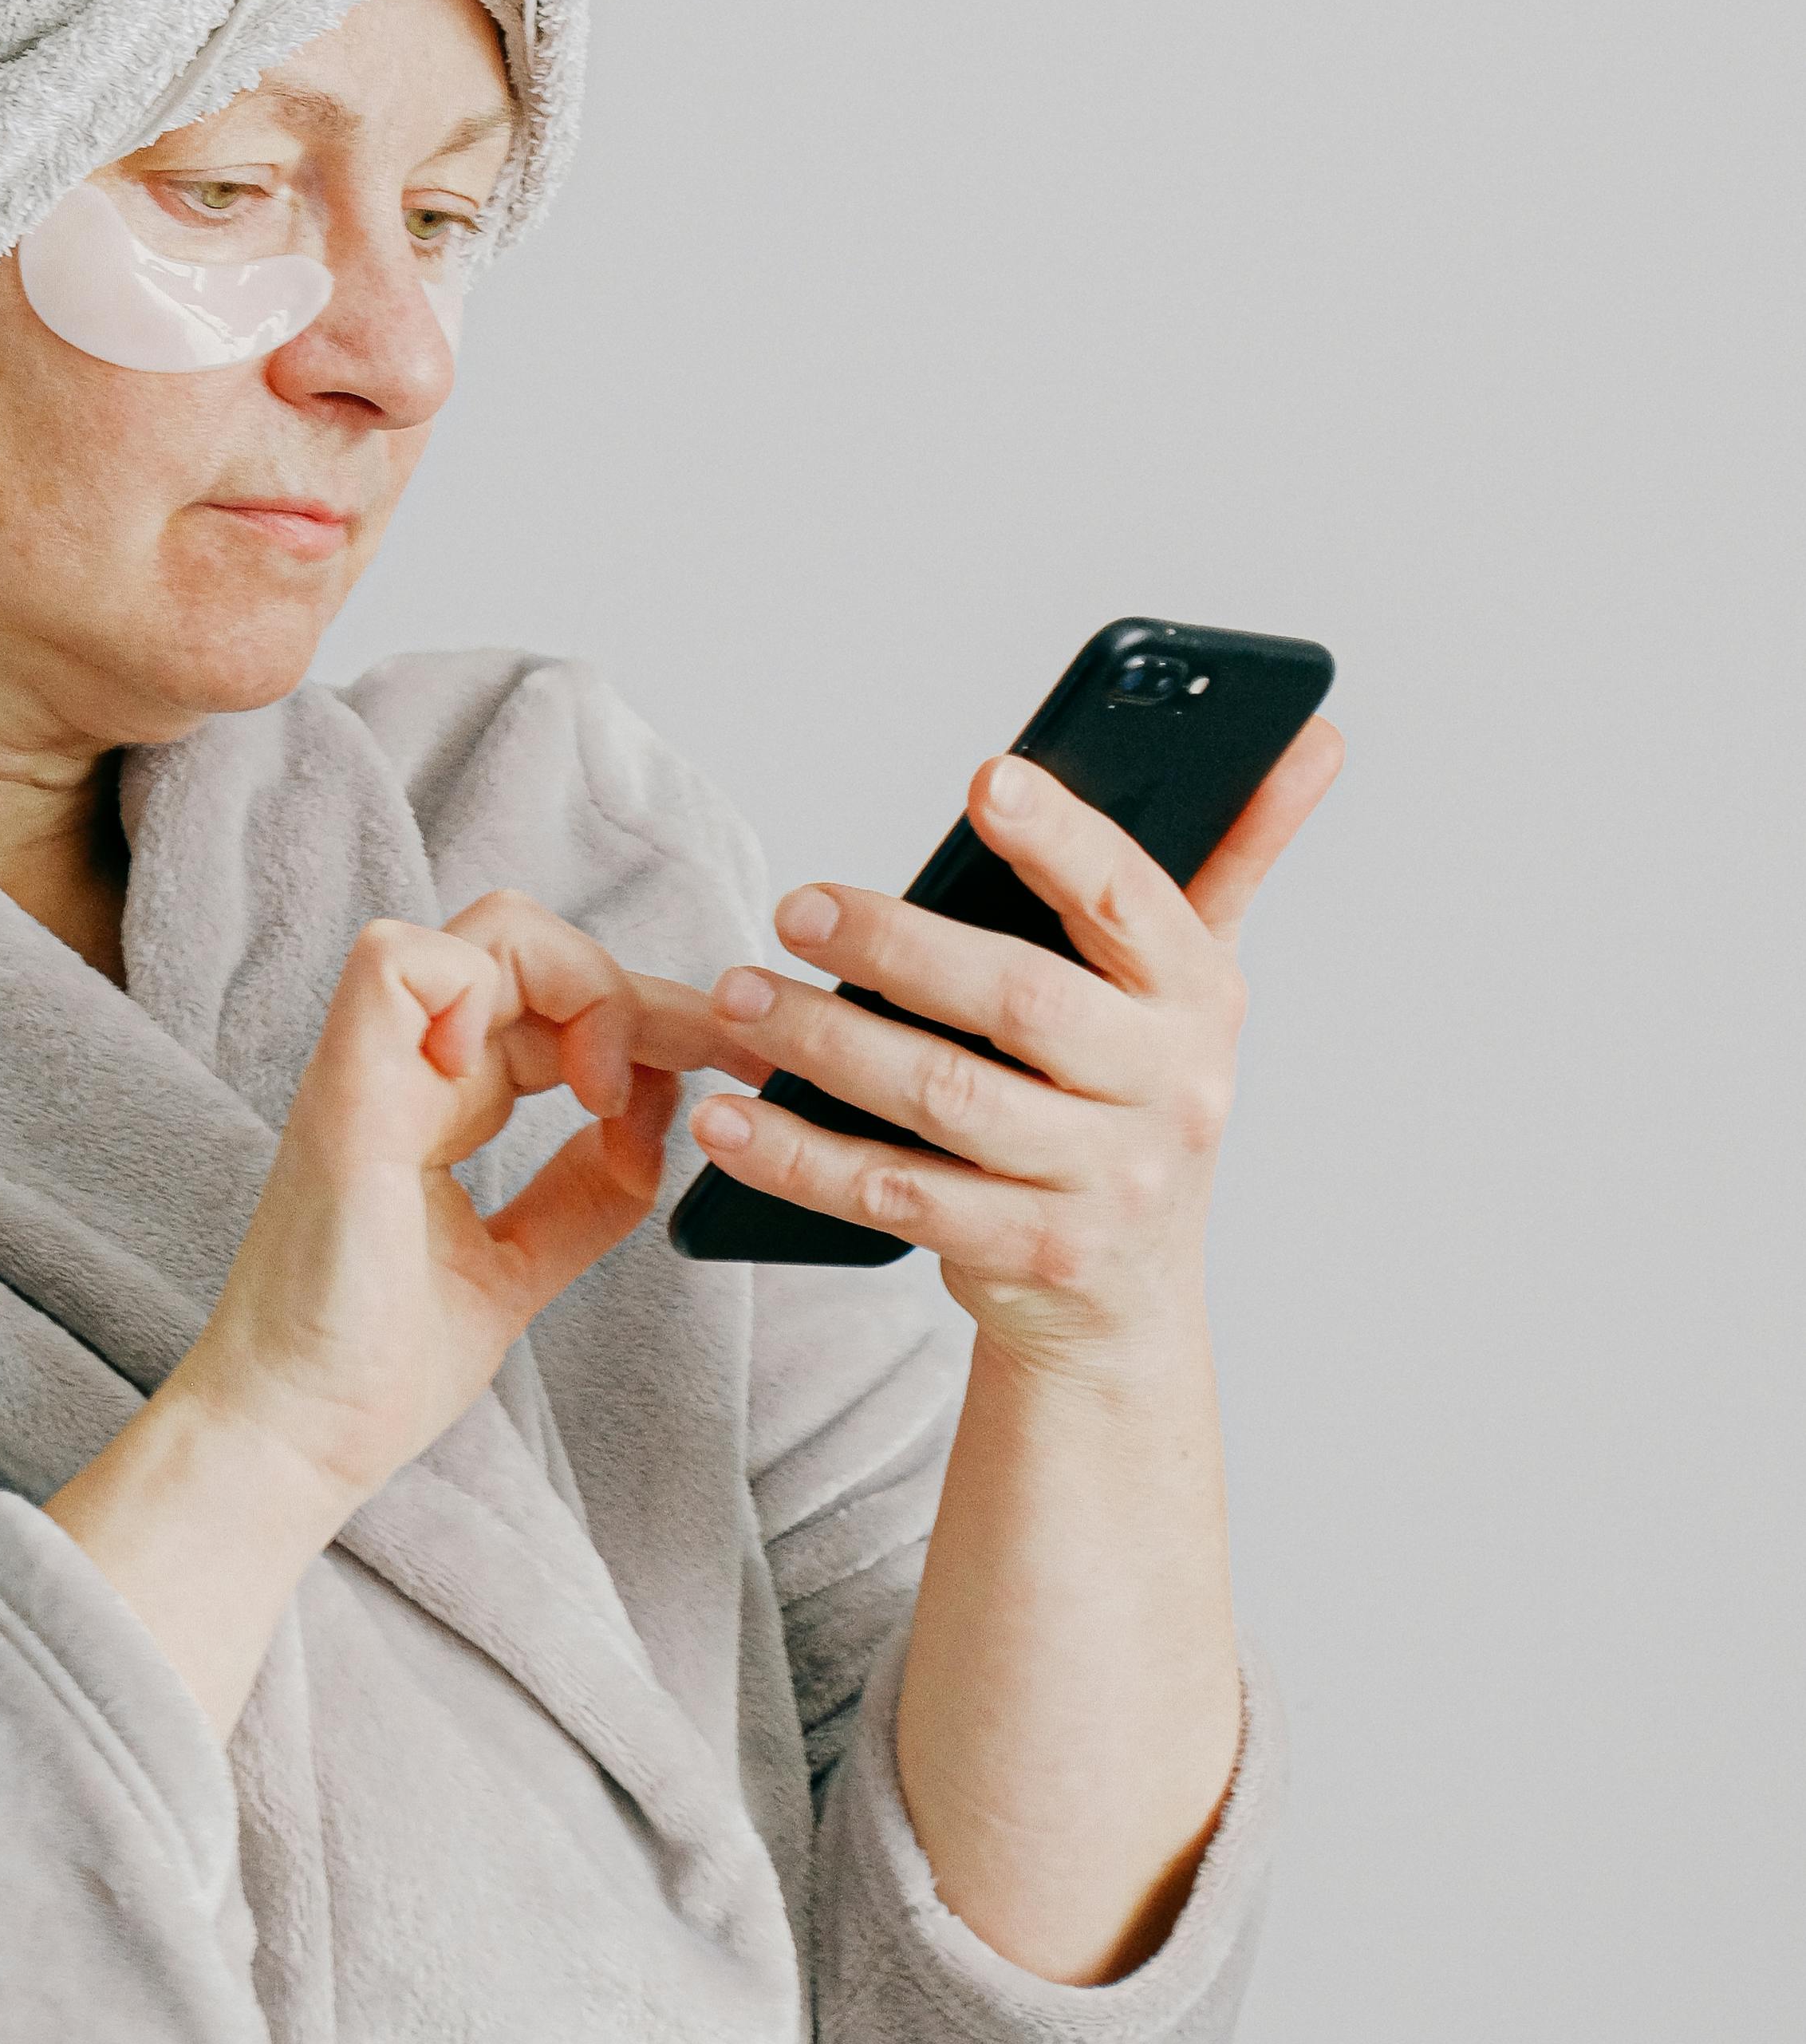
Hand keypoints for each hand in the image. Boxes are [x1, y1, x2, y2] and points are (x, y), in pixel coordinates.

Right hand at [44, 896, 711, 1728]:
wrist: (292, 1443)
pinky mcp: (343, 1096)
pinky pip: (396, 965)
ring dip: (578, 986)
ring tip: (605, 1092)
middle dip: (638, 993)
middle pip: (534, 947)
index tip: (728, 1069)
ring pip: (485, 933)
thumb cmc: (373, 1369)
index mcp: (442, 1104)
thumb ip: (579, 1195)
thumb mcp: (515, 1269)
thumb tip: (653, 1125)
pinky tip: (509, 1075)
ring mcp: (370, 1071)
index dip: (649, 1020)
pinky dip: (472, 989)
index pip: (555, 1005)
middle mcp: (408, 1071)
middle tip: (698, 1069)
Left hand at [689, 718, 1343, 1364]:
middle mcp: (1164, 1091)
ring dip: (823, 1042)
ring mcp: (1098, 1183)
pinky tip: (730, 1117)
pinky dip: (799, 1157)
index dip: (1065, 839)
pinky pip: (892, 1197)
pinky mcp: (1024, 1256)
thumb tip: (1312, 736)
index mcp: (1198, 999)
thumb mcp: (1191, 986)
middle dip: (897, 945)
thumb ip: (1235, 856)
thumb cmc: (1136, 1101)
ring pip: (942, 1100)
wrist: (1127, 1307)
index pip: (1131, 901)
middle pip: (1020, 1004)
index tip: (988, 780)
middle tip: (793, 904)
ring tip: (735, 995)